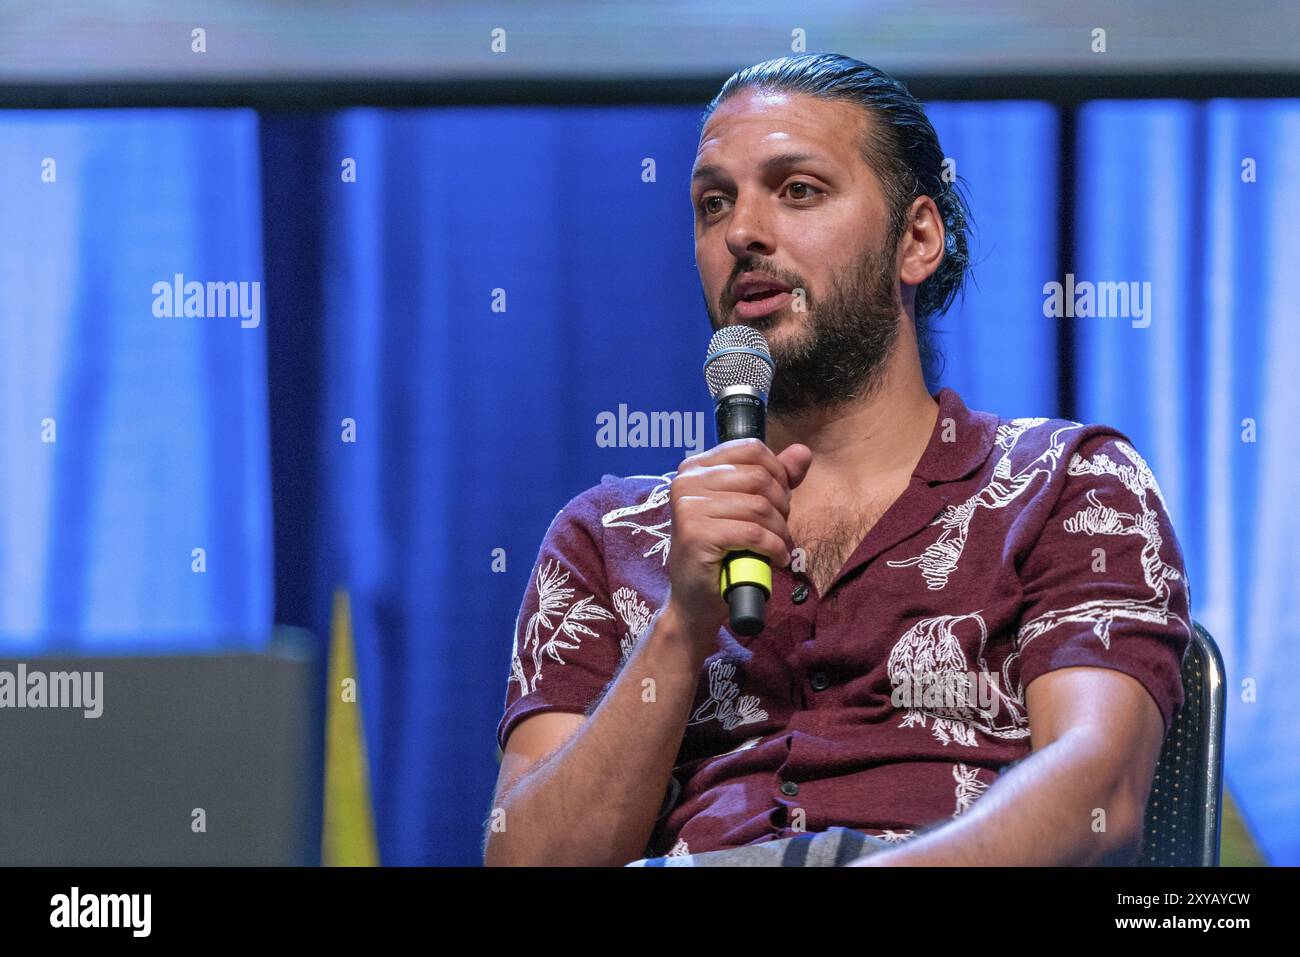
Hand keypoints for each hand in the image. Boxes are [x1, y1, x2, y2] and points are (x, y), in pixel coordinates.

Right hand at [664, 438, 812, 648]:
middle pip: (759, 477)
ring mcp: (688, 507)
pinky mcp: (695, 534)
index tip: (780, 501)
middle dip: (781, 506)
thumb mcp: (749, 508)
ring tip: (778, 546)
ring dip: (779, 531)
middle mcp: (686, 481)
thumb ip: (775, 478)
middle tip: (780, 529)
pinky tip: (775, 558)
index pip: (751, 449)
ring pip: (759, 507)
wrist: (695, 600)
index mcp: (695, 467)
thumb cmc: (723, 552)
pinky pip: (753, 533)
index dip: (777, 473)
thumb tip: (802, 452)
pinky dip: (774, 548)